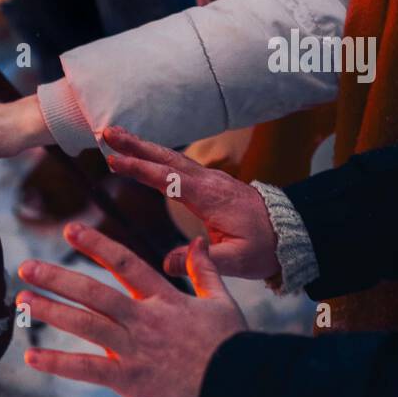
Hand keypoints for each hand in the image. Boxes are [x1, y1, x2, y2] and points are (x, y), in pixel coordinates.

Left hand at [18, 225, 246, 396]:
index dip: (96, 244)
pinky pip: (88, 369)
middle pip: (94, 292)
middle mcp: (145, 320)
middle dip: (57, 277)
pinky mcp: (130, 380)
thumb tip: (198, 241)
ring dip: (50, 311)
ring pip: (85, 325)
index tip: (70, 230)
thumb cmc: (233, 349)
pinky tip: (31, 357)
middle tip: (26, 266)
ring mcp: (135, 350)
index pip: (125, 263)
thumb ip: (205, 271)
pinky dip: (58, 363)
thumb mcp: (222, 303)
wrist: (241, 393)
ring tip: (21, 299)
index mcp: (166, 299)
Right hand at [101, 125, 278, 279]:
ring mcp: (209, 179)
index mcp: (210, 197)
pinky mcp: (209, 183)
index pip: (169, 179)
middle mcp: (207, 181)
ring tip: (113, 135)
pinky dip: (155, 155)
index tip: (114, 161)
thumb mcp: (238, 261)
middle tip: (105, 131)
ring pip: (170, 157)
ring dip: (141, 146)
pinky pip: (177, 164)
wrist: (292, 232)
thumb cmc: (265, 247)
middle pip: (165, 158)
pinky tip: (141, 153)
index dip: (140, 169)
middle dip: (134, 144)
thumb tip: (166, 264)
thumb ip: (204, 262)